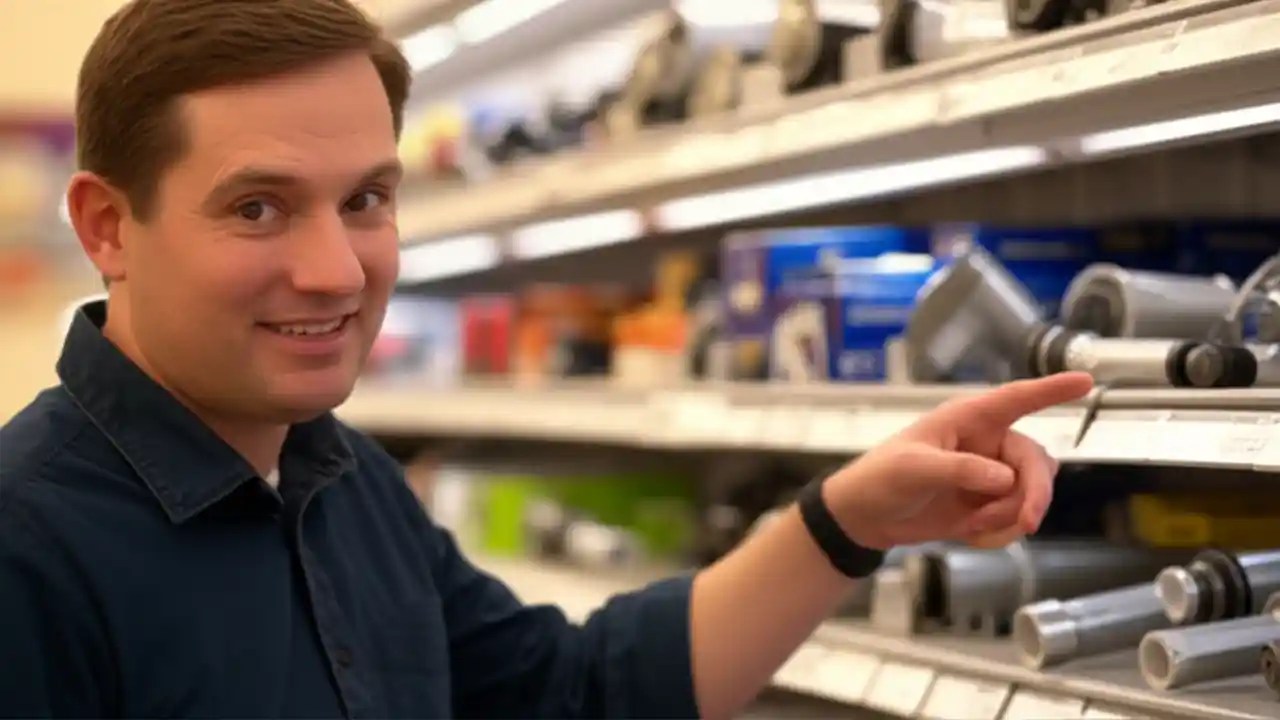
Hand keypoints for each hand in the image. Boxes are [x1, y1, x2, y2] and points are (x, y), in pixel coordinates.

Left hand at [822, 372, 1094, 549]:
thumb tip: (1004, 479)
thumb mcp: (914, 469)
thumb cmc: (882, 478)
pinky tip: (972, 535)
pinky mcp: (988, 504)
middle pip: (1035, 460)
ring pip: (1031, 491)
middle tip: (1026, 522)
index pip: (1015, 399)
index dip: (1051, 389)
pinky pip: (1016, 516)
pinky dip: (1001, 531)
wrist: (866, 518)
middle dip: (1035, 492)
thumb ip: (960, 470)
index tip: (1085, 382)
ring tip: (975, 525)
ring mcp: (990, 475)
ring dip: (1012, 514)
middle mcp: (986, 443)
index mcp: (968, 420)